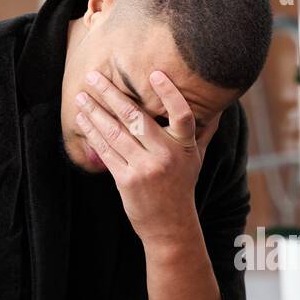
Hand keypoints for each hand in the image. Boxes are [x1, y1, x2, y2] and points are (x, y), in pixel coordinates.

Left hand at [73, 69, 220, 246]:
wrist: (170, 225)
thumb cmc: (181, 185)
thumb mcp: (195, 158)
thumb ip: (200, 131)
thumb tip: (218, 106)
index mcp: (184, 146)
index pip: (182, 115)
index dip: (170, 93)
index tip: (155, 73)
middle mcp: (166, 155)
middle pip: (135, 117)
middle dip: (111, 94)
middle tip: (94, 76)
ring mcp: (145, 168)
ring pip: (114, 132)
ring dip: (94, 111)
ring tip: (81, 96)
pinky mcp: (127, 180)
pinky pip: (106, 151)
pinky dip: (92, 133)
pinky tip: (83, 120)